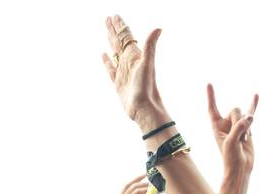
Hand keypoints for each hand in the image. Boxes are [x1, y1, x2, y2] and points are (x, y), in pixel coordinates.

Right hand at [101, 16, 166, 131]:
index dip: (120, 26)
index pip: (126, 36)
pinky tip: (104, 55)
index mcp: (134, 55)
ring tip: (106, 32)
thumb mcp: (147, 64)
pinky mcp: (117, 82)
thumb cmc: (147, 88)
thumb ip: (150, 45)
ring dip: (110, 41)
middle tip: (108, 18)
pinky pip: (110, 68)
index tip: (114, 16)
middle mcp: (129, 61)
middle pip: (119, 41)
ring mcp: (122, 71)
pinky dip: (106, 61)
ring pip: (114, 52)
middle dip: (114, 29)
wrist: (144, 109)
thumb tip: (158, 28)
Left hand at [206, 84, 256, 184]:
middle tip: (239, 137)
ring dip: (246, 128)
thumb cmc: (231, 158)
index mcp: (216, 126)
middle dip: (239, 121)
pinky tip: (256, 95)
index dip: (211, 96)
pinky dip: (254, 104)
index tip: (209, 84)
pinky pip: (251, 113)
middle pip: (235, 110)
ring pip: (245, 115)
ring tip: (243, 140)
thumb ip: (238, 128)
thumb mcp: (231, 143)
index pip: (212, 108)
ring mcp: (237, 124)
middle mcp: (226, 123)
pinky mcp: (247, 127)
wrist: (241, 167)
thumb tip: (249, 117)